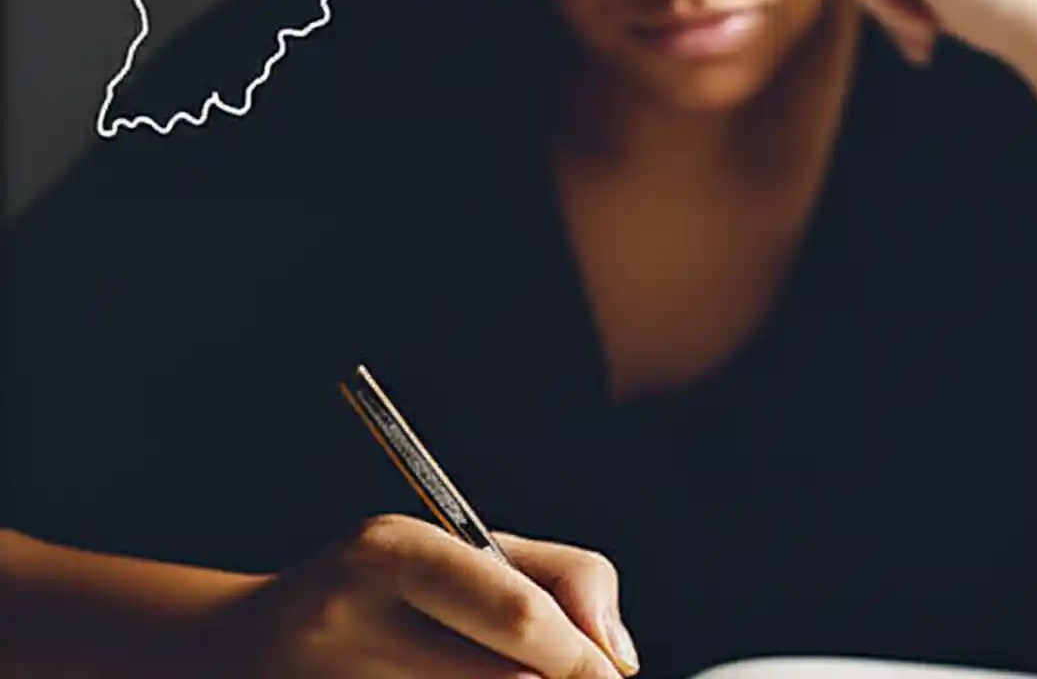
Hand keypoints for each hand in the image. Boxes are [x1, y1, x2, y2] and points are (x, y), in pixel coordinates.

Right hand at [218, 515, 637, 678]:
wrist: (239, 651)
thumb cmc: (376, 593)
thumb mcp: (458, 552)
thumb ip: (555, 579)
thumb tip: (616, 657)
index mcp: (390, 553)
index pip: (518, 615)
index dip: (581, 658)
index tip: (612, 673)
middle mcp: (351, 623)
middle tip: (577, 678)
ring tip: (479, 669)